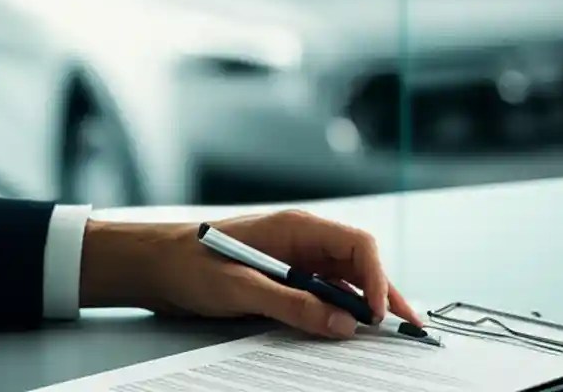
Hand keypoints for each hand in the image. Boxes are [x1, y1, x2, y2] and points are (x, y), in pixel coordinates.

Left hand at [78, 210, 419, 339]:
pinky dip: (337, 313)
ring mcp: (293, 262)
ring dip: (363, 306)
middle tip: (410, 329)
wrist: (152, 266)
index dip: (377, 279)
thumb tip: (342, 325)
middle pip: (357, 266)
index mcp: (296, 228)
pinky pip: (321, 296)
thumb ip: (292, 305)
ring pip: (343, 283)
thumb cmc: (188, 263)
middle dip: (384, 295)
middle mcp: (301, 241)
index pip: (356, 246)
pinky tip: (348, 332)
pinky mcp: (281, 281)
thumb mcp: (240, 287)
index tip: (379, 314)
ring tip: (390, 334)